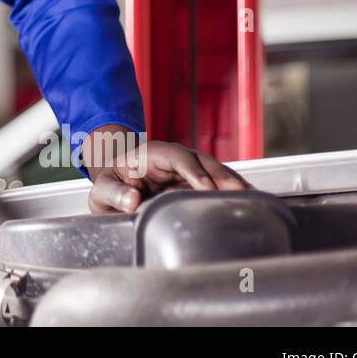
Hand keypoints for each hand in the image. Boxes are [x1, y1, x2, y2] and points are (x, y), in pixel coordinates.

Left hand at [81, 125, 250, 214]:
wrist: (115, 183)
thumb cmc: (110, 183)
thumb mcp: (102, 189)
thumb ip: (113, 193)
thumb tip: (131, 201)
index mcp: (150, 155)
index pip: (176, 157)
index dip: (192, 171)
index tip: (205, 188)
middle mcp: (174, 159)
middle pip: (202, 162)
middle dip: (221, 176)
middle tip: (239, 192)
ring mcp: (187, 171)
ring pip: (214, 172)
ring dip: (233, 183)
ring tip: (254, 198)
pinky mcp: (195, 185)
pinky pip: (216, 186)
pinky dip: (233, 192)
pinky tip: (251, 202)